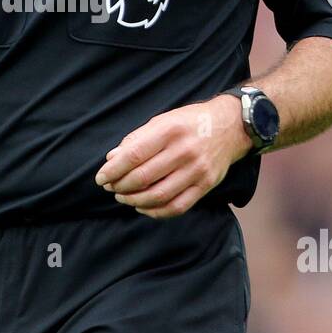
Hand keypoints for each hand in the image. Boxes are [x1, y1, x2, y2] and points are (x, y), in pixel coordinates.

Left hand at [94, 94, 252, 218]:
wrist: (230, 127)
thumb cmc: (189, 123)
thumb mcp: (162, 120)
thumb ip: (136, 140)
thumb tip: (112, 160)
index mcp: (170, 131)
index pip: (134, 155)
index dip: (113, 170)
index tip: (101, 178)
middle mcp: (184, 151)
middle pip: (144, 177)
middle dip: (120, 186)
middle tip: (110, 187)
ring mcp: (197, 170)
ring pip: (159, 196)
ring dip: (134, 201)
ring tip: (123, 197)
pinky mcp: (206, 185)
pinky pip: (177, 207)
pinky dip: (156, 212)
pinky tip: (143, 207)